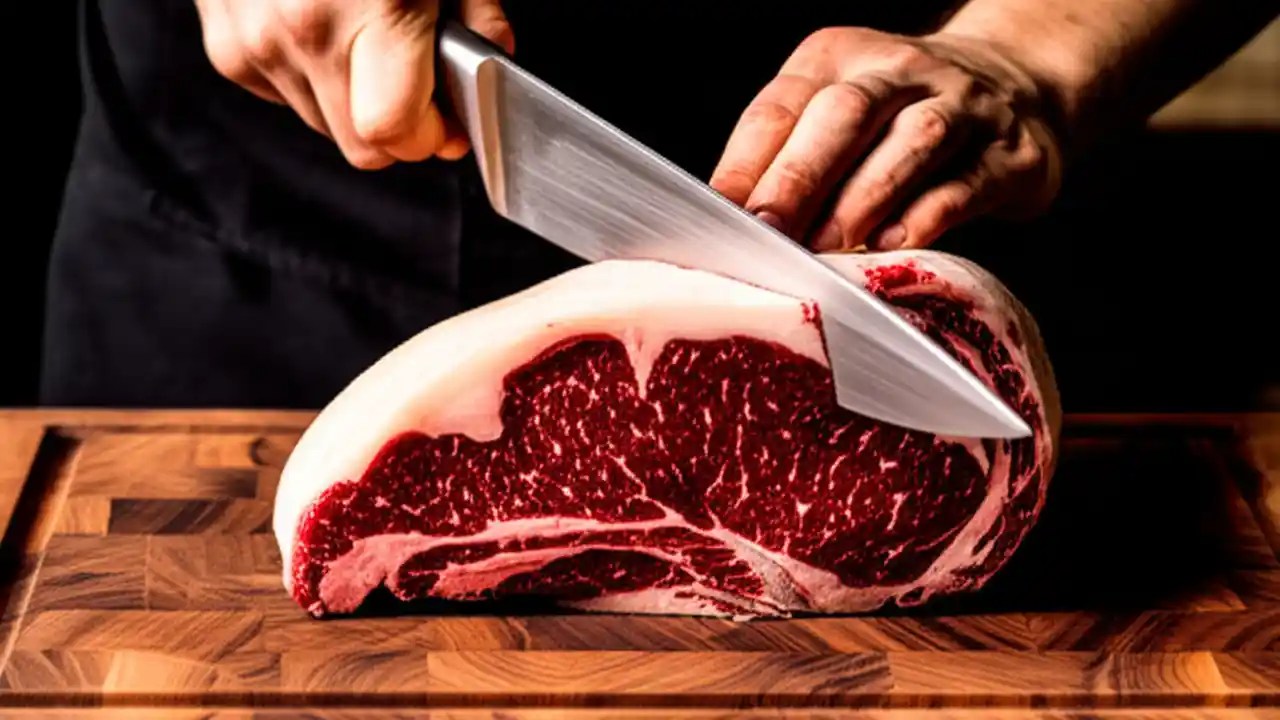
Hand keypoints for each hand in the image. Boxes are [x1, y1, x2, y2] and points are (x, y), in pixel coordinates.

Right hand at [194, 0, 513, 168]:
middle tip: (417, 92)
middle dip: (397, 130)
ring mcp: (256, 42)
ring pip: (323, 126)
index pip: (392, 132)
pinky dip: (310, 78)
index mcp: (372, 9)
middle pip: (360, 147)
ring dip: (353, 103)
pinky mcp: (226, 46)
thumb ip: (477, 13)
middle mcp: (305, 31)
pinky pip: (284, 95)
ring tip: (364, 42)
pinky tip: (323, 28)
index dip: (428, 137)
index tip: (446, 124)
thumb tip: (493, 63)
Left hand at [709, 27, 1064, 250]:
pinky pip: (967, 183)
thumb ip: (786, 157)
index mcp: (840, 57)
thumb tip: (731, 220)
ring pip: (911, 142)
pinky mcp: (1010, 155)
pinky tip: (896, 243)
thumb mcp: (836, 114)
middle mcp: (902, 72)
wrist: (1016, 88)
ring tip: (830, 245)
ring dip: (864, 197)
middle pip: (845, 115)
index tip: (722, 212)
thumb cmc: (898, 117)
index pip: (783, 104)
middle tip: (771, 230)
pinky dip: (928, 215)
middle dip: (800, 176)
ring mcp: (963, 108)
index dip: (747, 162)